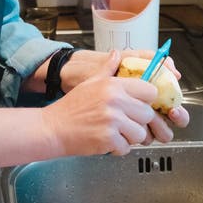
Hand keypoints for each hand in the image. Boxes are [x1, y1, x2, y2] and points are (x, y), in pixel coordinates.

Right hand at [58, 48, 188, 139]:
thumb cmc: (70, 108)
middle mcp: (115, 101)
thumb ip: (107, 69)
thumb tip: (116, 54)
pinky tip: (106, 141)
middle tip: (124, 123)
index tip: (138, 106)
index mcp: (113, 85)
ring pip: (141, 134)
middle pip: (148, 114)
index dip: (146, 100)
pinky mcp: (108, 139)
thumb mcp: (89, 82)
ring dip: (130, 137)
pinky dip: (118, 148)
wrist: (53, 128)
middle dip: (138, 122)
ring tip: (114, 132)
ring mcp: (112, 120)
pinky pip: (127, 148)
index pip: (150, 91)